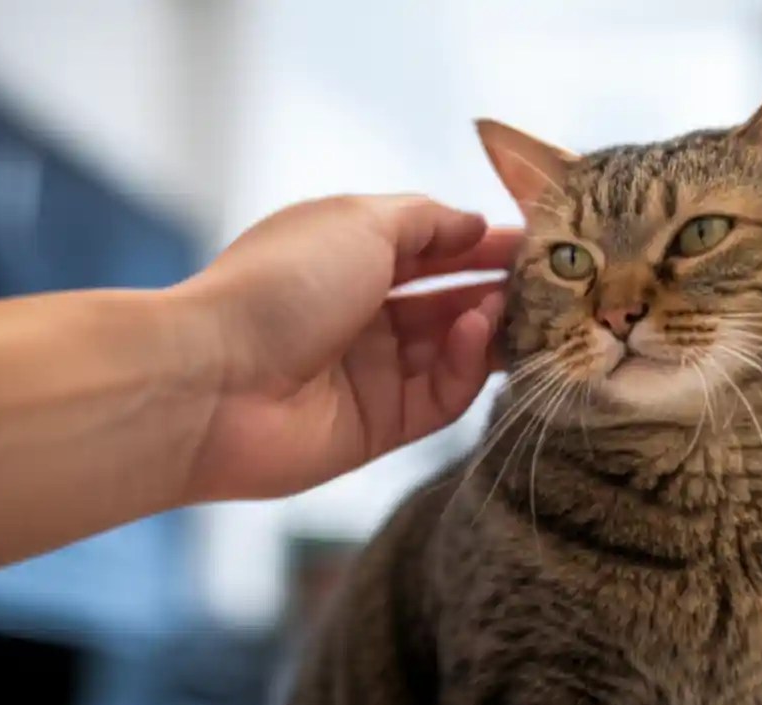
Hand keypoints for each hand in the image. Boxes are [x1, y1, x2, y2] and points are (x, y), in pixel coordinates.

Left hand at [173, 195, 517, 500]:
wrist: (210, 381)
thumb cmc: (279, 284)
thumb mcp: (359, 223)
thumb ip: (426, 221)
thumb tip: (474, 223)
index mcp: (349, 259)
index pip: (433, 249)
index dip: (481, 243)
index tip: (536, 241)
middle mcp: (362, 315)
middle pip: (448, 301)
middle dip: (498, 289)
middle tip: (552, 283)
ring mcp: (371, 373)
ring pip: (452, 351)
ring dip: (488, 326)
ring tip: (514, 309)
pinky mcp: (379, 427)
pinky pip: (440, 396)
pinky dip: (465, 366)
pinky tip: (475, 337)